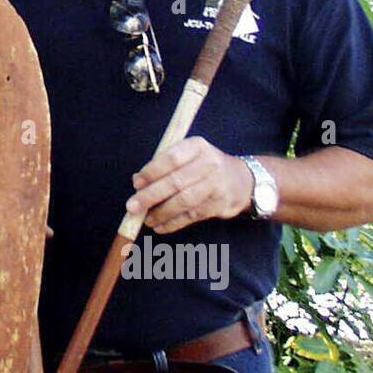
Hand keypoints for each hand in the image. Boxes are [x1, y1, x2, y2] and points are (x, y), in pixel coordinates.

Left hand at [124, 137, 253, 234]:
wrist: (240, 180)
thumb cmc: (202, 166)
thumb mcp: (187, 155)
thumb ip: (163, 165)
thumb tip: (138, 182)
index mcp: (197, 146)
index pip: (171, 158)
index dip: (151, 172)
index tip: (136, 183)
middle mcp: (209, 164)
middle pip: (176, 182)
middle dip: (150, 196)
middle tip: (132, 206)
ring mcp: (216, 185)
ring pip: (183, 201)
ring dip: (161, 212)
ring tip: (146, 219)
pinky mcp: (219, 204)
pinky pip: (191, 216)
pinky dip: (173, 223)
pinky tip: (160, 226)